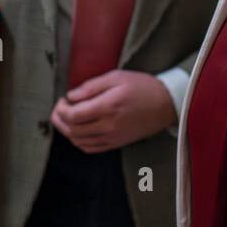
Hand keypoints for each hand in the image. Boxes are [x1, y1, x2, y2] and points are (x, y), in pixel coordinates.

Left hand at [50, 70, 175, 153]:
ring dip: (68, 132)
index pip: (73, 116)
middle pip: (73, 131)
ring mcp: (113, 138)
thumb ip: (91, 87)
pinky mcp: (117, 144)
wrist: (167, 104)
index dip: (61, 109)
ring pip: (79, 142)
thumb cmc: (142, 86)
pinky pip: (91, 148)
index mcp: (108, 107)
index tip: (62, 100)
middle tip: (59, 109)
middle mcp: (109, 126)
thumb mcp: (116, 77)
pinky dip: (79, 142)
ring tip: (67, 119)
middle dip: (60, 120)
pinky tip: (79, 131)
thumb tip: (71, 97)